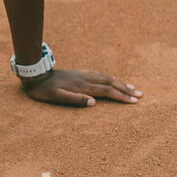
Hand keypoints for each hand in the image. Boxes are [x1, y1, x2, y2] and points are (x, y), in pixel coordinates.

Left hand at [20, 68, 141, 106]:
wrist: (35, 75)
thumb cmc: (44, 90)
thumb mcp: (57, 98)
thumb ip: (75, 100)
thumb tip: (94, 103)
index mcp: (82, 86)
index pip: (106, 91)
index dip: (121, 96)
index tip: (134, 101)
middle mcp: (85, 78)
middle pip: (110, 83)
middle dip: (126, 89)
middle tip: (141, 95)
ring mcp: (83, 74)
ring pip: (107, 77)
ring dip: (120, 83)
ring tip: (132, 87)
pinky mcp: (79, 73)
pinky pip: (100, 74)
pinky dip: (110, 78)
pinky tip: (113, 80)